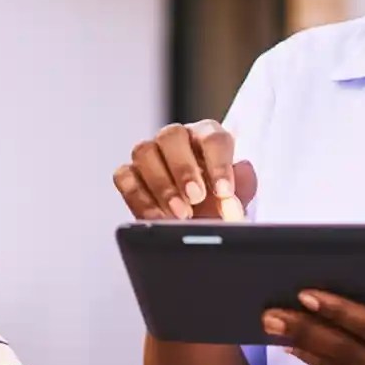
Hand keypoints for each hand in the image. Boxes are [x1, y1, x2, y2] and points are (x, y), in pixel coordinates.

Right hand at [113, 120, 257, 220]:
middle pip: (171, 136)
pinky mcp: (129, 174)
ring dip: (161, 184)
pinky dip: (140, 198)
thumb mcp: (235, 199)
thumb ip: (240, 193)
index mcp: (207, 136)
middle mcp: (177, 139)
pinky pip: (124, 176)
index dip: (219, 164)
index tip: (224, 192)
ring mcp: (150, 154)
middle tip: (196, 198)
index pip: (212, 138)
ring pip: (144, 152)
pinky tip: (158, 218)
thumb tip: (232, 196)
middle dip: (183, 169)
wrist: (195, 228)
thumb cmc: (216, 204)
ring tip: (180, 213)